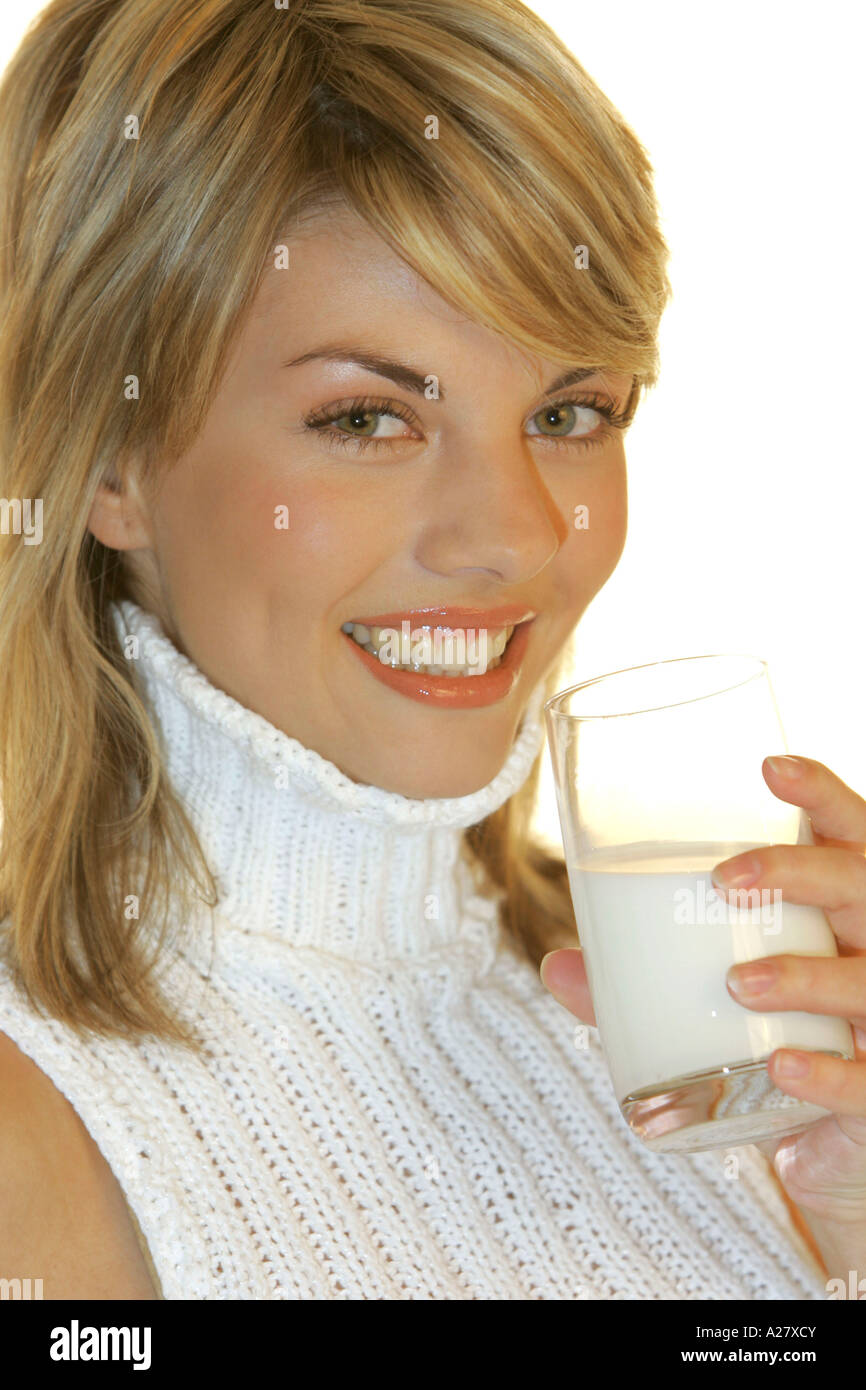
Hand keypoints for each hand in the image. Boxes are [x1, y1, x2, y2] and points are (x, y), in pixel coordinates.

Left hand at [540, 755, 865, 1244]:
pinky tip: (782, 1067)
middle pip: (864, 888)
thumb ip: (643, 985)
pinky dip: (828, 1075)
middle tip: (724, 879)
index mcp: (844, 912)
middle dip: (800, 874)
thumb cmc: (781, 1041)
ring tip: (737, 983)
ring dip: (804, 975)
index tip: (769, 766)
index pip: (851, 835)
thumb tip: (559, 966)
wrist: (834, 1138)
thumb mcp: (719, 1000)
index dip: (823, 796)